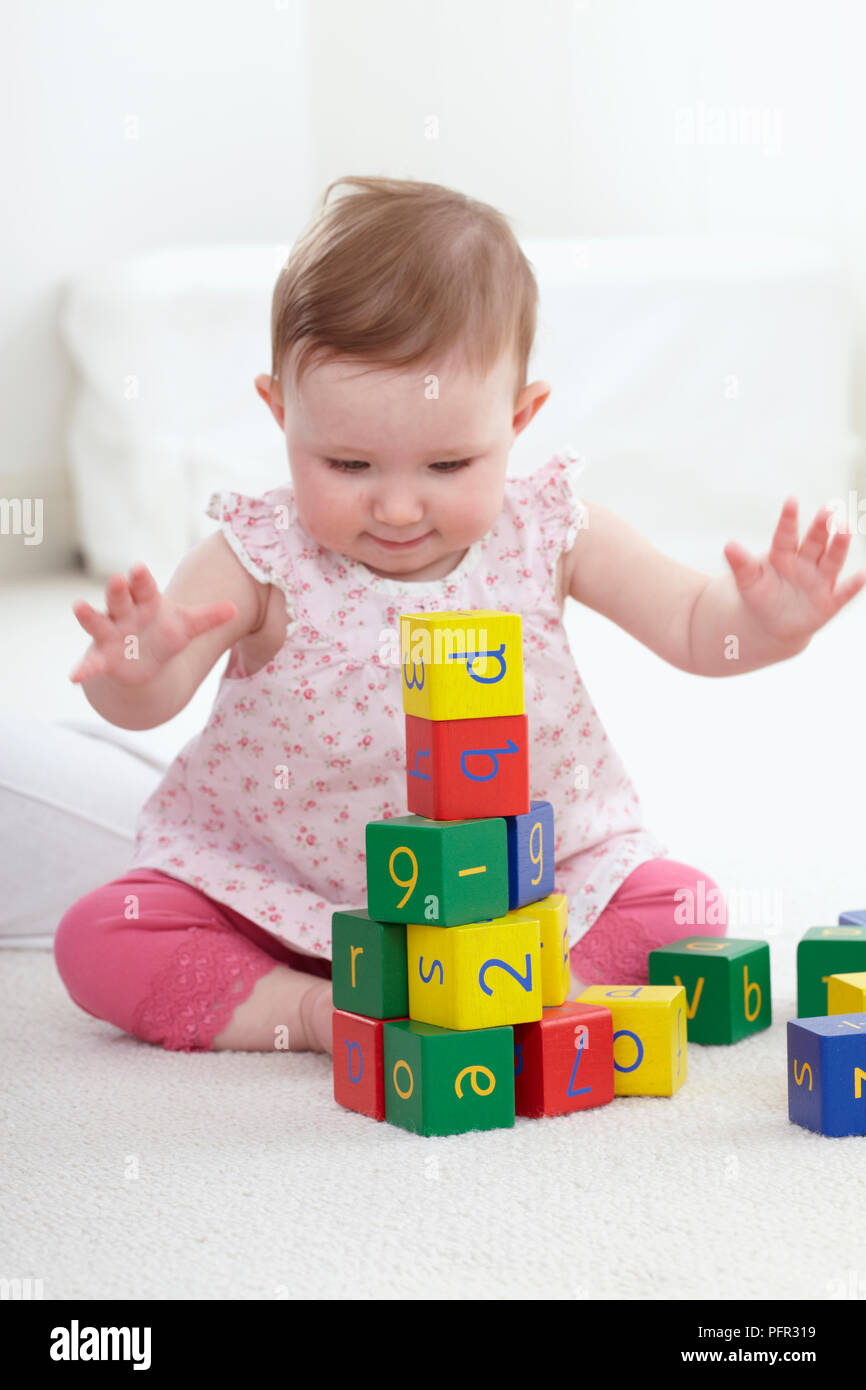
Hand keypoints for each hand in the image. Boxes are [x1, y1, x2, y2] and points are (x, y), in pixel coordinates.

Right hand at [70, 563, 236, 686]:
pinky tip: (74, 678)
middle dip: (118, 589)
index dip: (140, 578)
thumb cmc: (165, 635)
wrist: (144, 660)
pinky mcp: (102, 658)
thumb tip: (236, 609)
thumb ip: (208, 618)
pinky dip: (82, 669)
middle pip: (119, 598)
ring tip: (78, 606)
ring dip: (88, 615)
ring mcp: (110, 634)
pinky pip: (90, 663)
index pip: (143, 586)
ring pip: (97, 622)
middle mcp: (124, 613)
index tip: (138, 568)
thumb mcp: (188, 627)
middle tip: (117, 579)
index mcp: (145, 602)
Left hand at [723, 498, 865, 648]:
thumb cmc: (760, 596)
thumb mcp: (748, 581)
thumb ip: (741, 564)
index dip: (789, 519)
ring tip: (846, 528)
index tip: (791, 500)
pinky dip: (854, 584)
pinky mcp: (830, 600)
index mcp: (783, 554)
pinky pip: (844, 592)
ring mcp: (819, 580)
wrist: (773, 624)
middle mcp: (805, 562)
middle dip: (822, 526)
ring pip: (832, 559)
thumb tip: (728, 545)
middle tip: (828, 509)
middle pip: (815, 541)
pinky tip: (863, 574)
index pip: (786, 534)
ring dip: (840, 545)